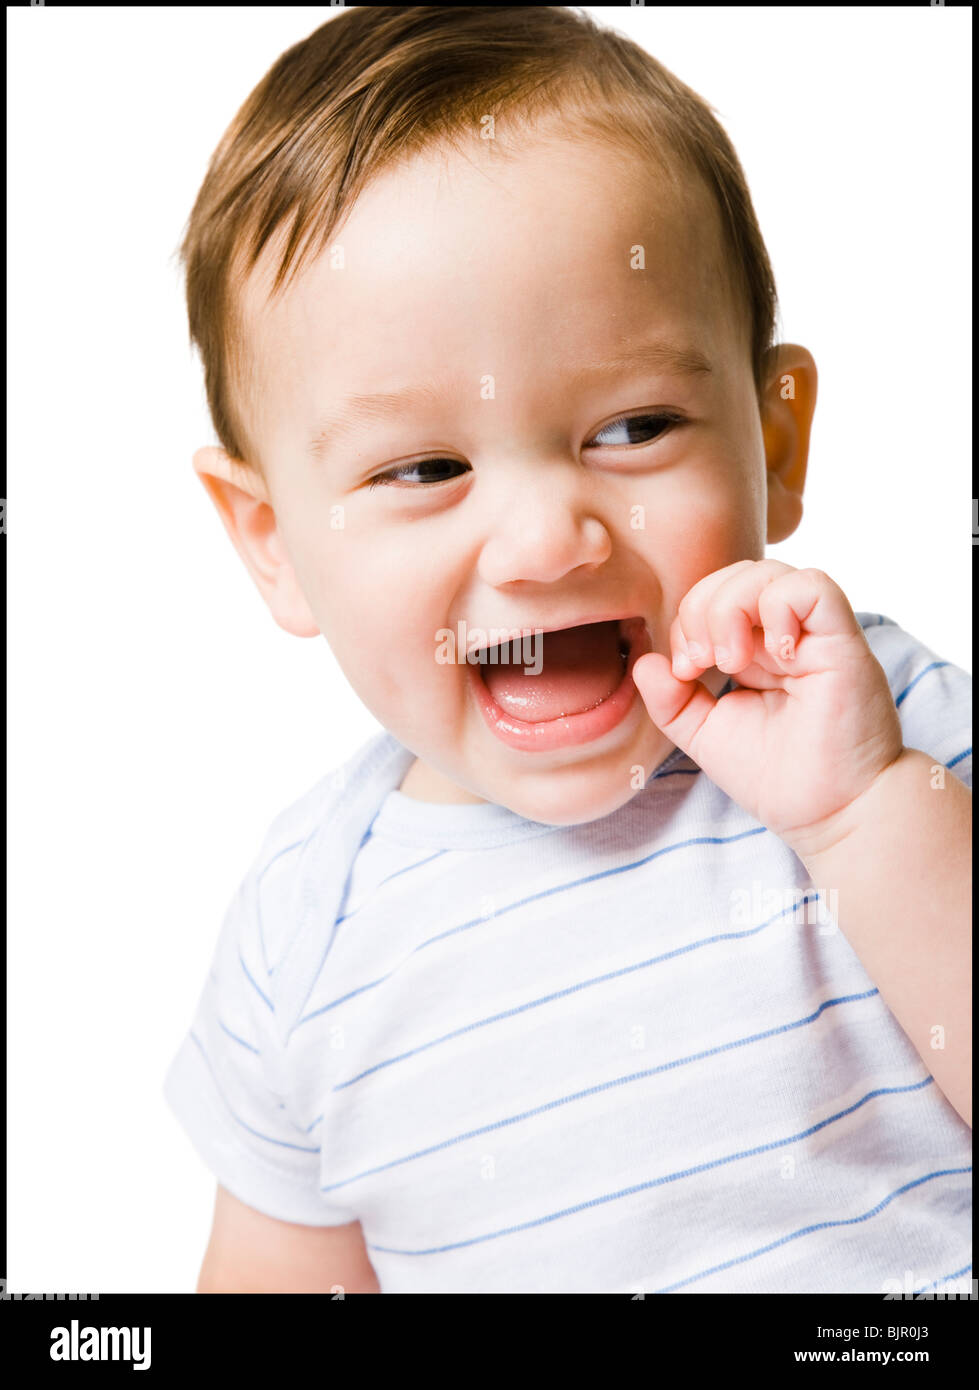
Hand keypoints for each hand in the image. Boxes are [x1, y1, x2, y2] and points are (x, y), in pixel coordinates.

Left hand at [632, 560, 903, 857]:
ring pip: (768, 573)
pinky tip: (776, 655)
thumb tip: (646, 661)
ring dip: (732, 608)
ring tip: (734, 661)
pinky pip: (813, 587)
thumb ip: (671, 700)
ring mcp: (813, 635)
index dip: (687, 621)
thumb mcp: (705, 734)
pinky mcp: (842, 642)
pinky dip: (779, 608)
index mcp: (754, 649)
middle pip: (735, 575)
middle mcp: (784, 634)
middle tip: (702, 663)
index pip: (712, 597)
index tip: (685, 671)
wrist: (829, 813)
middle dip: (701, 609)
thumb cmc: (776, 776)